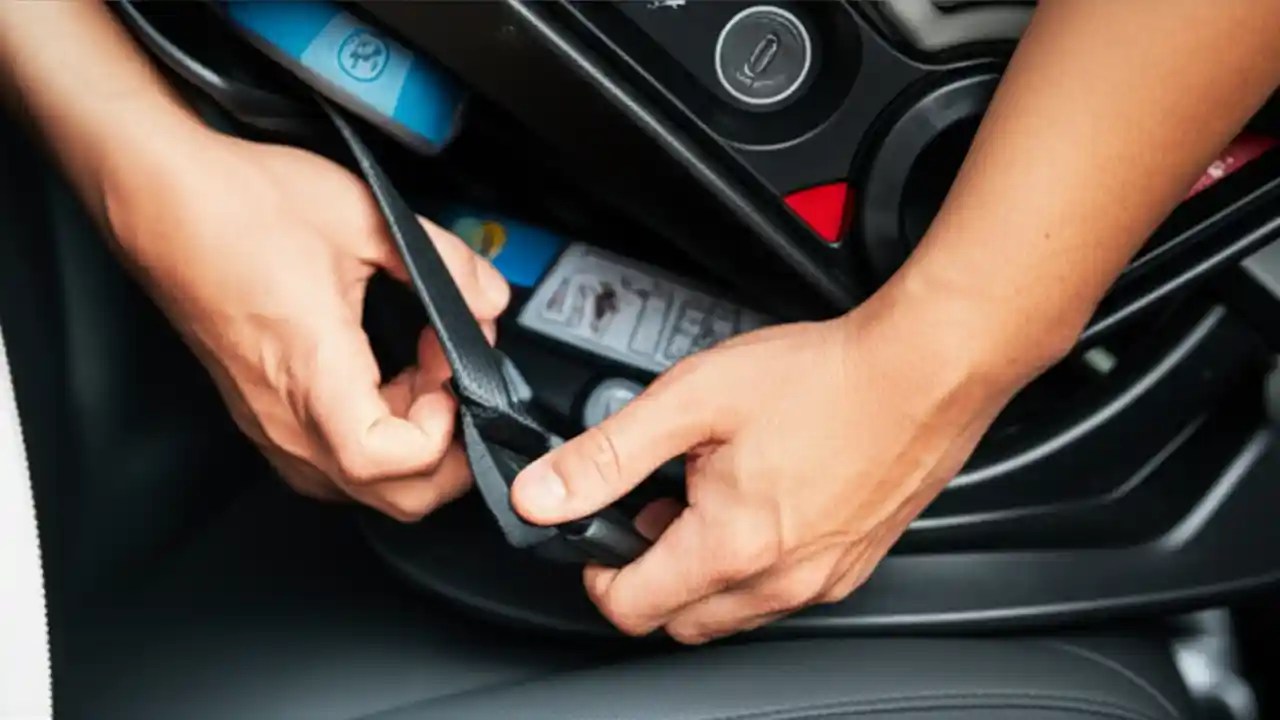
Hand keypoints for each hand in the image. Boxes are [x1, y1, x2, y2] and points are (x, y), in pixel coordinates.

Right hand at [103, 127, 509, 519]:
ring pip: (359, 486)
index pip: (384, 461)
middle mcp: (285, 414)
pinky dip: (375, 437)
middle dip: (444, 455)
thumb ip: (444, 262)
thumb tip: (489, 299)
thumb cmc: (242, 205)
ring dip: (410, 447)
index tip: (453, 376)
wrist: (163, 201)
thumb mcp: (365, 215)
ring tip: (422, 373)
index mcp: (312, 368)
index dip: (440, 433)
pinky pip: (331, 461)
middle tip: (456, 386)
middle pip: (387, 496)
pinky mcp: (261, 414)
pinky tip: (387, 378)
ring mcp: (268, 422)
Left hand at [512, 283, 1060, 642]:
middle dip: (649, 576)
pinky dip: (751, 564)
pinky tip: (759, 500)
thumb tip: (544, 493)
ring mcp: (822, 580)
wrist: (925, 369)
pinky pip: (780, 593)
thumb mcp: (693, 400)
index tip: (599, 535)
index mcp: (731, 546)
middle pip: (679, 620)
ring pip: (731, 611)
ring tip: (709, 494)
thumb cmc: (825, 379)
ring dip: (701, 571)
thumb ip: (607, 454)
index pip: (631, 609)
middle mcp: (780, 581)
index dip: (598, 572)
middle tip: (653, 509)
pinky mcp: (852, 566)